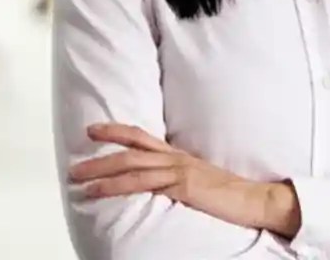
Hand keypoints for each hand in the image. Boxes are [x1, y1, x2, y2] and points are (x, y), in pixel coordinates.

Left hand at [69, 123, 298, 235]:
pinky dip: (118, 187)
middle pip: (129, 149)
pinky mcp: (182, 186)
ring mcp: (178, 171)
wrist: (255, 199)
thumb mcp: (199, 180)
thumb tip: (156, 183)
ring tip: (79, 179)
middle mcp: (175, 158)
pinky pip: (143, 184)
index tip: (92, 130)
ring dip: (100, 172)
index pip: (141, 136)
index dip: (115, 131)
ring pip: (130, 165)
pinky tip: (102, 192)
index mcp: (178, 155)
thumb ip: (177, 178)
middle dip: (99, 155)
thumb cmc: (228, 195)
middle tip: (74, 162)